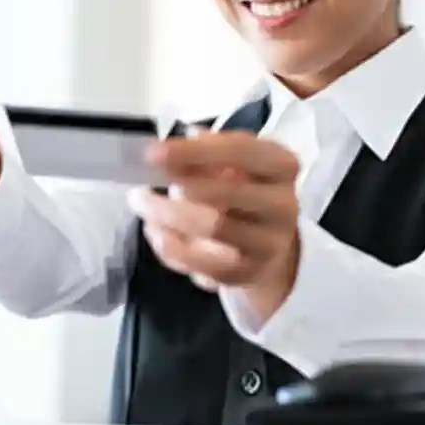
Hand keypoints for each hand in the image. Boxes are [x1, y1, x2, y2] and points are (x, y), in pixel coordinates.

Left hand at [129, 131, 300, 324]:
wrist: (267, 240)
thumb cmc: (242, 189)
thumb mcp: (230, 162)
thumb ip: (201, 154)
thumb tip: (164, 151)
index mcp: (281, 165)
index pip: (241, 151)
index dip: (194, 151)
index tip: (153, 152)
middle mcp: (284, 205)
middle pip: (229, 192)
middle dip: (179, 185)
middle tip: (142, 183)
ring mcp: (269, 244)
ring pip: (214, 228)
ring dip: (167, 215)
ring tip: (141, 202)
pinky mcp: (247, 273)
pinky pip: (204, 264)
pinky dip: (172, 247)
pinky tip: (154, 230)